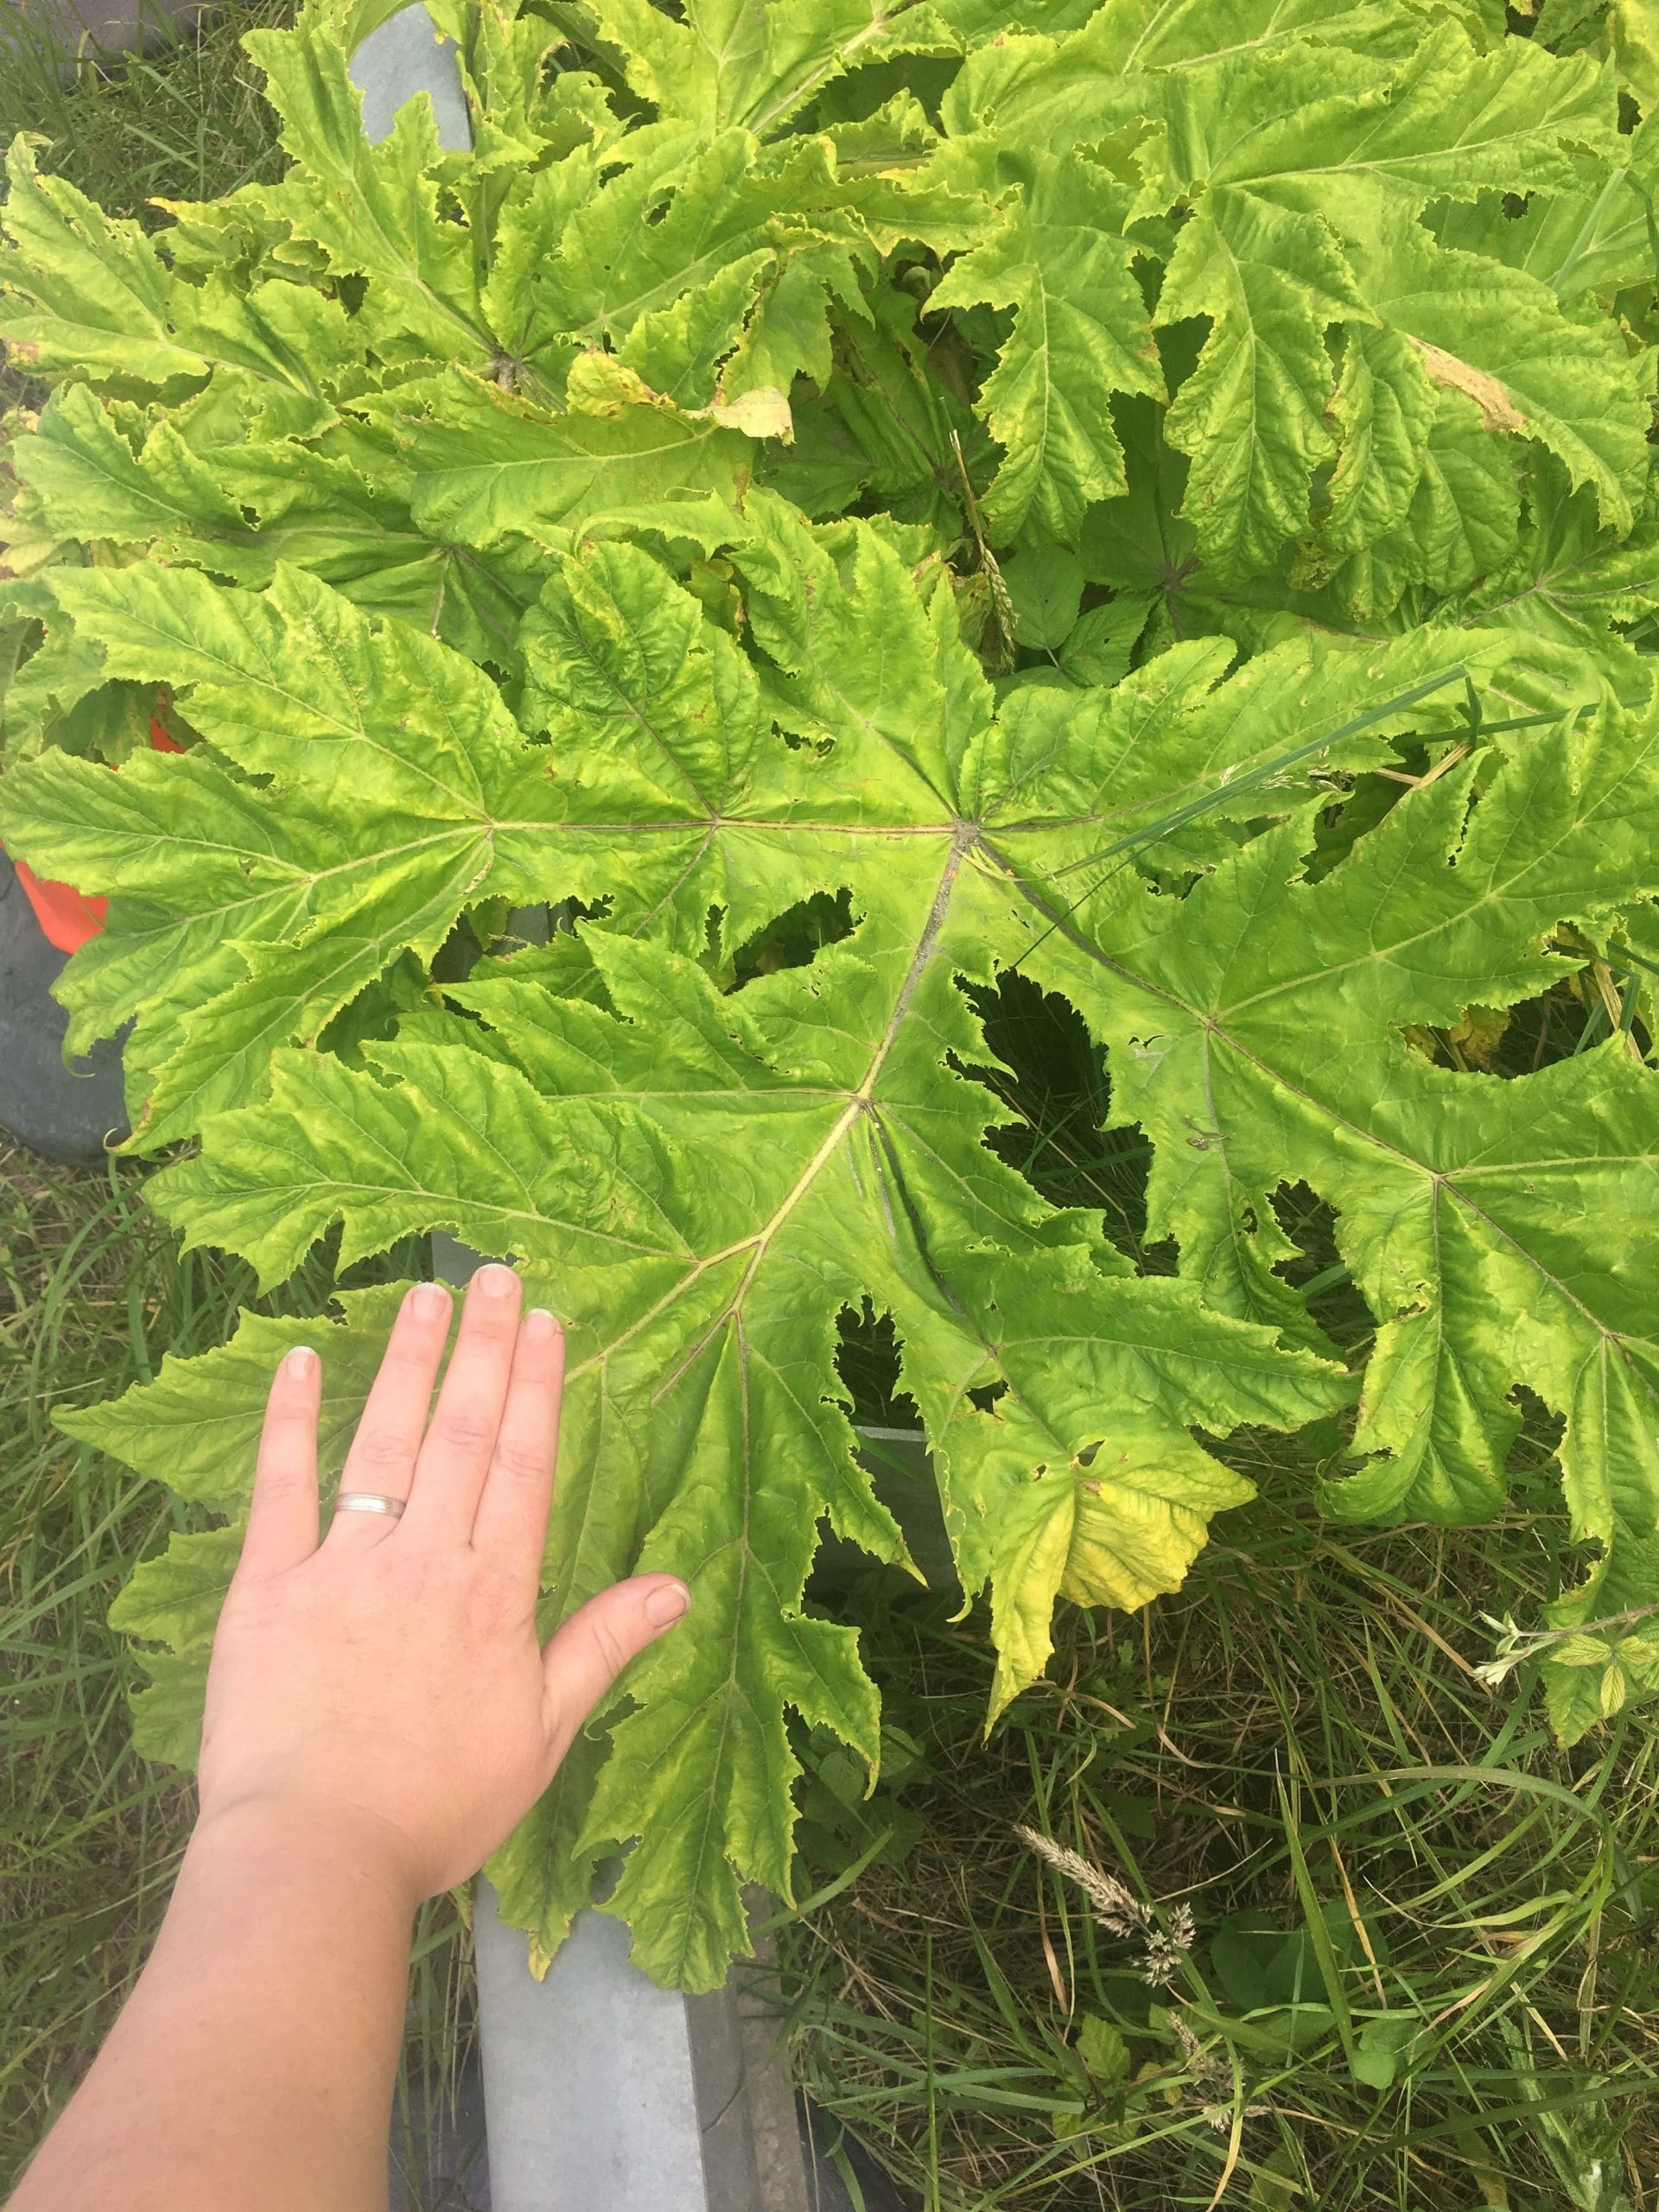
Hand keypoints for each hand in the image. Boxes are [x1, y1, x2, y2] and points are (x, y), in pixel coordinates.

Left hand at [195, 1265, 688, 1901]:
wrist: (316, 1855)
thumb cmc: (438, 1808)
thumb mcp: (542, 1735)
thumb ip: (603, 1647)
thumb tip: (680, 1584)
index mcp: (494, 1592)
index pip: (522, 1465)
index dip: (535, 1387)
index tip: (544, 1319)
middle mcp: (424, 1559)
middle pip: (459, 1432)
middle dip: (481, 1347)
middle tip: (493, 1270)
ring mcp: (341, 1565)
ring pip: (380, 1441)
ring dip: (403, 1360)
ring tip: (422, 1293)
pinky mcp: (264, 1588)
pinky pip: (279, 1489)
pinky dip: (287, 1421)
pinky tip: (296, 1360)